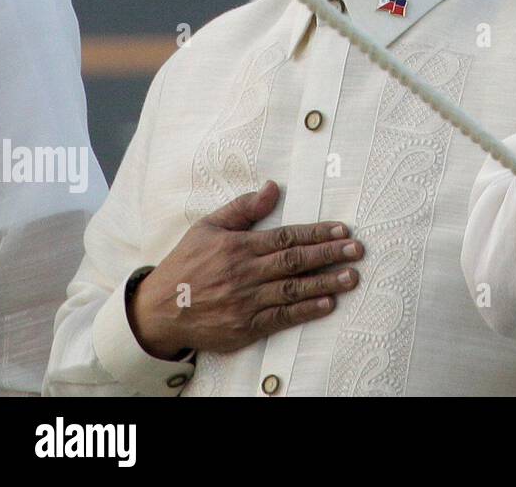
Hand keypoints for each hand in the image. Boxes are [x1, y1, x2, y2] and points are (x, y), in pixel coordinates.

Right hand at [127, 181, 363, 358]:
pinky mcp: (244, 327)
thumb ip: (242, 208)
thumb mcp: (208, 228)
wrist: (158, 311)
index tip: (343, 229)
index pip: (286, 237)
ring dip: (325, 283)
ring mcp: (245, 302)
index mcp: (238, 247)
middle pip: (294, 261)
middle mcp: (244, 274)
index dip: (317, 233)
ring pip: (292, 289)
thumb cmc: (186, 264)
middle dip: (329, 254)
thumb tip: (272, 187)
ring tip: (352, 276)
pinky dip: (305, 311)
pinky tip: (328, 304)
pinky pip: (280, 318)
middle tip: (357, 250)